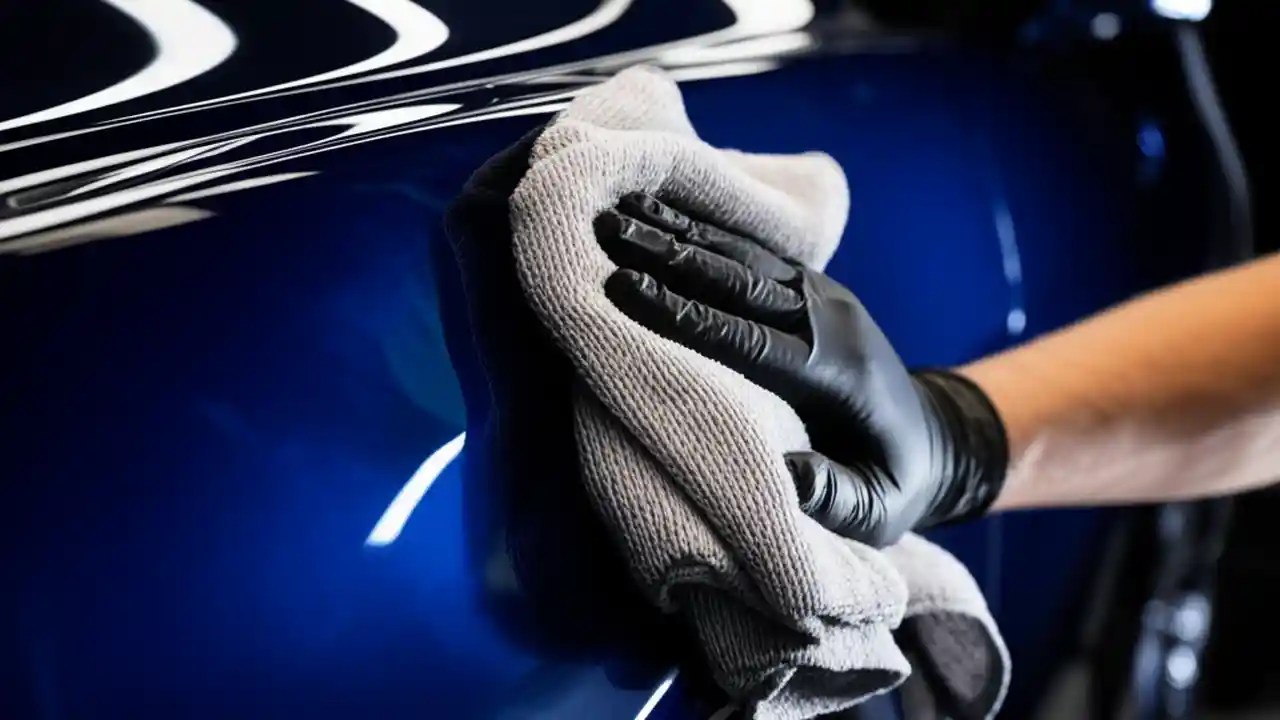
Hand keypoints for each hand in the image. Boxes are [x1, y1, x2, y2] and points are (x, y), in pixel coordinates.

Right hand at [594, 193, 1007, 546]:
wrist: (940, 438)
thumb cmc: (897, 482)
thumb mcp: (880, 509)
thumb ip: (836, 497)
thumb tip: (782, 478)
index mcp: (836, 373)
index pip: (748, 338)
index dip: (684, 315)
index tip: (623, 290)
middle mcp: (828, 320)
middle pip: (738, 281)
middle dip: (669, 256)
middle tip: (606, 231)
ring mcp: (822, 296)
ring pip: (742, 256)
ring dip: (678, 232)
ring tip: (617, 210)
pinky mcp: (812, 288)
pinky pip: (753, 251)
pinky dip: (705, 229)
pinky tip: (661, 209)